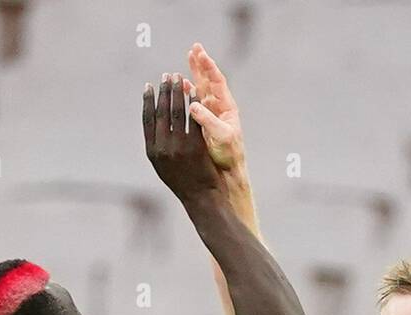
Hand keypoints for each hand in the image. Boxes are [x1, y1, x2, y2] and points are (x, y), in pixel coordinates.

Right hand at [143, 72, 223, 202]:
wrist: (202, 198)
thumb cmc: (183, 182)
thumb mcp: (163, 167)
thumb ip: (157, 147)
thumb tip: (151, 127)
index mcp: (152, 151)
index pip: (147, 120)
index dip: (147, 101)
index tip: (148, 85)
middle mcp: (162, 148)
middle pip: (161, 112)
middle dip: (164, 91)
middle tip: (166, 75)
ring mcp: (179, 147)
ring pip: (177, 112)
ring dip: (178, 92)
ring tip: (179, 77)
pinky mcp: (195, 146)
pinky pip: (194, 119)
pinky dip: (194, 103)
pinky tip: (195, 90)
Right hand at [185, 43, 245, 174]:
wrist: (228, 171)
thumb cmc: (229, 155)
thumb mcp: (222, 137)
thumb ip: (208, 121)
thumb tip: (193, 105)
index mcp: (227, 107)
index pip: (218, 82)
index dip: (209, 67)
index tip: (201, 54)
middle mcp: (219, 107)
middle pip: (210, 80)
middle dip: (202, 64)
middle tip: (195, 47)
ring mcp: (211, 112)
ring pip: (201, 88)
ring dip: (194, 73)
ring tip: (188, 57)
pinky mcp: (202, 121)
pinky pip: (195, 101)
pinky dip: (188, 91)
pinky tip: (182, 84)